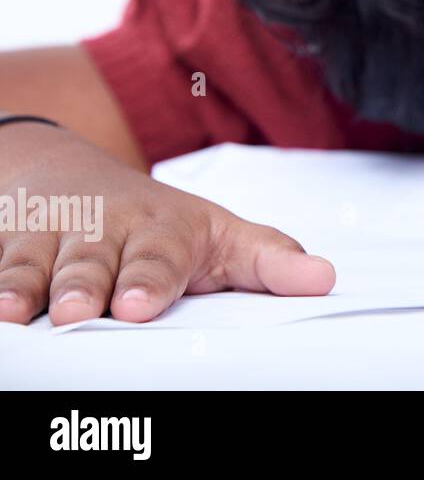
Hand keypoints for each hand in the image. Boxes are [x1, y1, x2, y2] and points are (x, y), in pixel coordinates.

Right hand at [0, 121, 334, 324]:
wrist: (76, 177)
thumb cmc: (161, 223)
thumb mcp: (221, 235)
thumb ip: (269, 260)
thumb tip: (325, 280)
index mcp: (164, 229)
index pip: (160, 257)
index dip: (151, 280)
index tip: (142, 305)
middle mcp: (107, 228)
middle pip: (94, 261)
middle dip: (90, 285)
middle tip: (89, 310)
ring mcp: (54, 236)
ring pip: (38, 263)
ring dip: (31, 286)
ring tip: (30, 312)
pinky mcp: (11, 245)